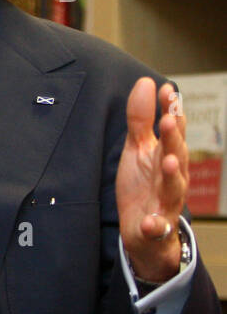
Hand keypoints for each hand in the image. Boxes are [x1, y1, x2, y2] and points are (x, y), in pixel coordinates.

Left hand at [117, 78, 186, 282]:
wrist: (144, 230)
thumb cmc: (144, 183)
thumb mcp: (138, 148)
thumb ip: (141, 119)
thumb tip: (147, 82)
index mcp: (167, 156)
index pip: (172, 132)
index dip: (171, 112)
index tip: (167, 92)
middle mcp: (172, 177)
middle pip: (176, 155)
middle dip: (173, 139)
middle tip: (167, 120)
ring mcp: (166, 202)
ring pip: (173, 188)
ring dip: (172, 174)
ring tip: (169, 161)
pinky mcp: (155, 226)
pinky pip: (156, 226)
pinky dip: (154, 224)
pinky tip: (149, 222)